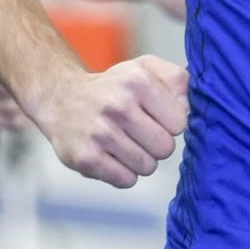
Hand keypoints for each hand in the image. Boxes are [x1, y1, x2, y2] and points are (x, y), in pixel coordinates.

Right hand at [32, 55, 188, 187]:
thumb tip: (188, 106)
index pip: (180, 122)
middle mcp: (118, 104)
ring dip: (140, 160)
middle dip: (157, 144)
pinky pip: (126, 180)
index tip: (154, 116)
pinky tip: (111, 155)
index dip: (170, 123)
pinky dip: (123, 173)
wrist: (61, 99)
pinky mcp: (85, 158)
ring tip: (123, 143)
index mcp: (137, 80)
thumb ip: (177, 79)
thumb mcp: (145, 68)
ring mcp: (100, 132)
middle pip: (165, 148)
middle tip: (138, 132)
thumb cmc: (113, 87)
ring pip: (147, 167)